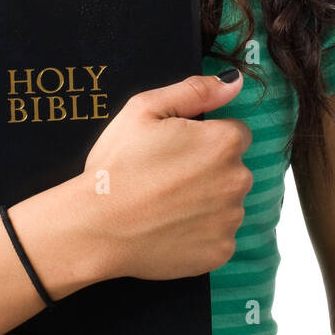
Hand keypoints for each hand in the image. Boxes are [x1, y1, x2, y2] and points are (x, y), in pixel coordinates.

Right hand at [82, 70, 252, 281]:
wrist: (96, 226)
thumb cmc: (117, 165)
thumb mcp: (145, 109)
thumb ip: (196, 91)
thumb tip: (234, 82)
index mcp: (224, 142)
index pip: (235, 134)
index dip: (206, 139)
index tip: (177, 151)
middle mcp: (238, 180)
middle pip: (234, 169)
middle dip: (209, 171)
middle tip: (167, 178)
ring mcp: (231, 219)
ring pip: (227, 203)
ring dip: (206, 202)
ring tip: (165, 205)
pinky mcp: (221, 252)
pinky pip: (219, 236)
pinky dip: (201, 233)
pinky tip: (170, 228)